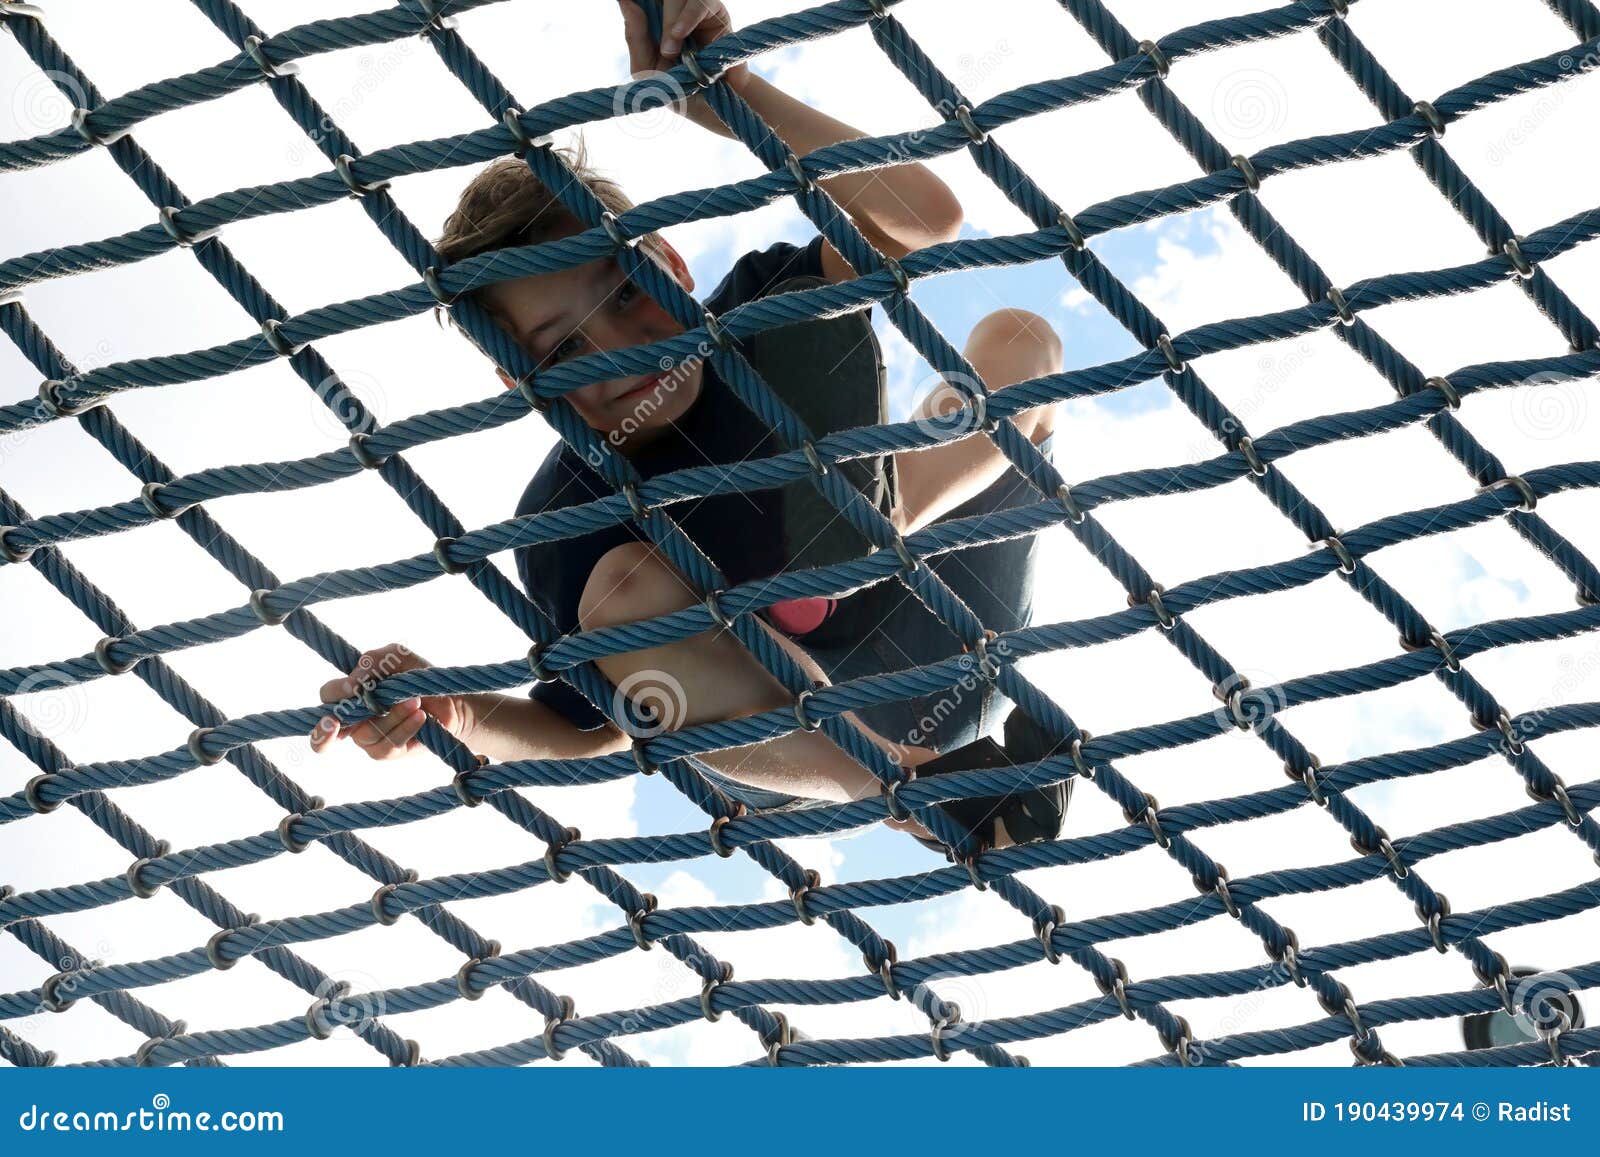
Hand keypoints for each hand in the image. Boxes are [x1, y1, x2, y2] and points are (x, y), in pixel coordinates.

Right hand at [310, 643, 471, 759]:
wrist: (452, 699)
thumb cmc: (419, 676)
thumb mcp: (398, 657)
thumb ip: (373, 660)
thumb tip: (351, 684)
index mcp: (351, 694)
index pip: (328, 696)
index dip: (330, 698)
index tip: (350, 690)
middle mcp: (354, 718)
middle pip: (330, 728)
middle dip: (328, 728)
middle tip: (337, 721)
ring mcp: (369, 737)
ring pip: (366, 733)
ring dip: (392, 715)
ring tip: (415, 701)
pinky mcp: (387, 751)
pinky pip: (386, 745)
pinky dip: (404, 728)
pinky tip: (420, 716)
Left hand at [617, 0, 749, 95]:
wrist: (718, 108)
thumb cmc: (682, 90)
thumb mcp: (648, 70)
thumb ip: (635, 38)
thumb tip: (626, 2)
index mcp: (653, 22)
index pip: (641, 3)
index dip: (634, 4)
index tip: (625, 3)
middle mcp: (672, 12)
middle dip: (650, 13)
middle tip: (660, 46)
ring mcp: (693, 10)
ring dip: (669, 21)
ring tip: (670, 51)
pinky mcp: (715, 12)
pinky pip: (699, 2)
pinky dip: (687, 17)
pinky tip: (679, 34)